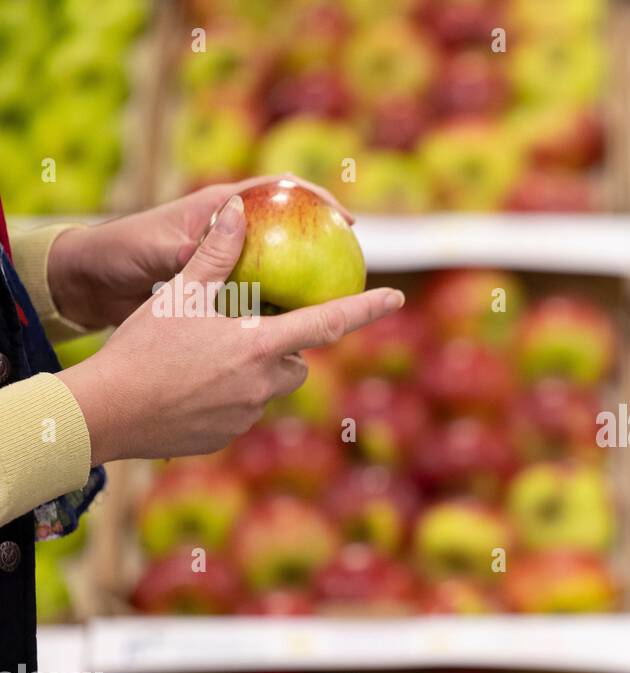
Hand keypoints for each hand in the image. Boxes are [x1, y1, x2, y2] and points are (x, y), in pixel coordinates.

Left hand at [46, 174, 353, 329]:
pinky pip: (263, 302)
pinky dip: (280, 314)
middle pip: (292, 236)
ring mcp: (230, 265)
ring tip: (332, 308)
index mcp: (221, 210)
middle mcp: (232, 235)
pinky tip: (296, 334)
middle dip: (322, 250)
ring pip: (282, 273)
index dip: (318, 201)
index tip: (348, 223)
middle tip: (351, 273)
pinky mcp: (223, 293)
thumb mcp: (159, 248)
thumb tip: (239, 221)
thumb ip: (200, 241)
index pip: (281, 191)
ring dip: (304, 289)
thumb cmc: (119, 254)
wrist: (90, 286)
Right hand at [56, 194, 401, 464]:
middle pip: (295, 361)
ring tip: (203, 359)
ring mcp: (247, 416)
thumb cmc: (141, 348)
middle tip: (242, 330)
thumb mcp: (179, 294)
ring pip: (268, 388)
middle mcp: (264, 384)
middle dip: (282, 346)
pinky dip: (225, 398)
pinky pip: (239, 412)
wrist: (105, 413)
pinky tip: (187, 388)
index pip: (328, 322)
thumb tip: (236, 210)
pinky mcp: (226, 438)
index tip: (397, 296)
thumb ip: (215, 255)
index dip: (367, 308)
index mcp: (261, 345)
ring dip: (251, 372)